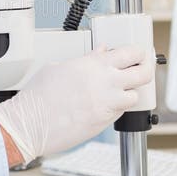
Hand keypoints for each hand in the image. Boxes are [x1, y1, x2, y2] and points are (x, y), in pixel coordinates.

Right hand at [0, 45, 152, 165]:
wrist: (30, 123)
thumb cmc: (37, 97)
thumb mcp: (58, 68)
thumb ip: (84, 60)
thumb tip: (98, 54)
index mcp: (92, 63)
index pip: (129, 52)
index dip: (138, 52)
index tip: (139, 53)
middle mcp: (104, 80)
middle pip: (143, 72)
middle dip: (146, 69)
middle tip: (143, 69)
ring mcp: (107, 102)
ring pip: (135, 95)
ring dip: (130, 93)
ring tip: (121, 92)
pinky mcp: (104, 120)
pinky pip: (121, 112)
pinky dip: (118, 108)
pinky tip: (107, 106)